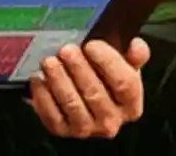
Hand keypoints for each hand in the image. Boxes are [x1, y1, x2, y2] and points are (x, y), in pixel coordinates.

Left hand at [28, 37, 149, 138]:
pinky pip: (51, 114)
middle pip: (95, 93)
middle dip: (79, 68)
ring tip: (50, 61)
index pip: (124, 84)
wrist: (85, 101)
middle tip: (66, 50)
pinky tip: (38, 78)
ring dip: (59, 80)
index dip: (108, 62)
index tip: (92, 45)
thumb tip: (137, 45)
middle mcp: (111, 122)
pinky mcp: (63, 130)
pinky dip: (43, 95)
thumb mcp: (124, 67)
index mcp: (131, 105)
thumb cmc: (106, 81)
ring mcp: (86, 129)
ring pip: (72, 104)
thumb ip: (134, 56)